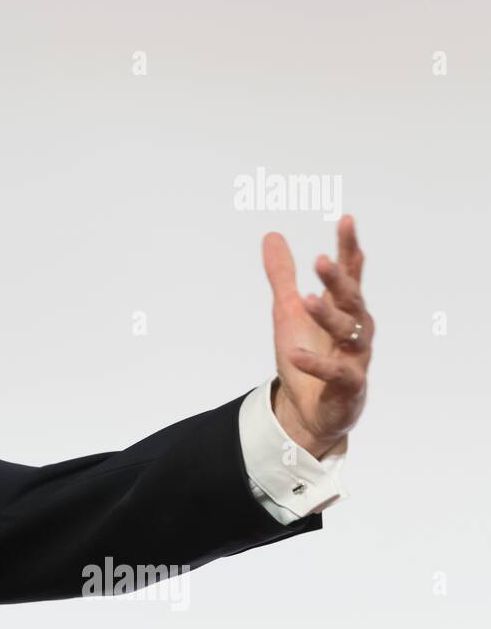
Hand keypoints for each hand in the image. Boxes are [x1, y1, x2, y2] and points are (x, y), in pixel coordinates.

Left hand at [261, 215, 372, 458]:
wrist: (307, 408)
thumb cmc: (306, 353)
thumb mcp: (287, 310)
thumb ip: (282, 276)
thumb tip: (271, 235)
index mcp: (343, 308)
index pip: (350, 273)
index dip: (349, 247)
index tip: (346, 220)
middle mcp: (356, 329)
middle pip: (352, 299)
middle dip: (338, 280)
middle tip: (321, 260)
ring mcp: (355, 357)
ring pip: (349, 332)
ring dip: (328, 315)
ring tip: (306, 299)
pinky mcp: (349, 386)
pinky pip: (336, 372)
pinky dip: (316, 363)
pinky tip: (294, 354)